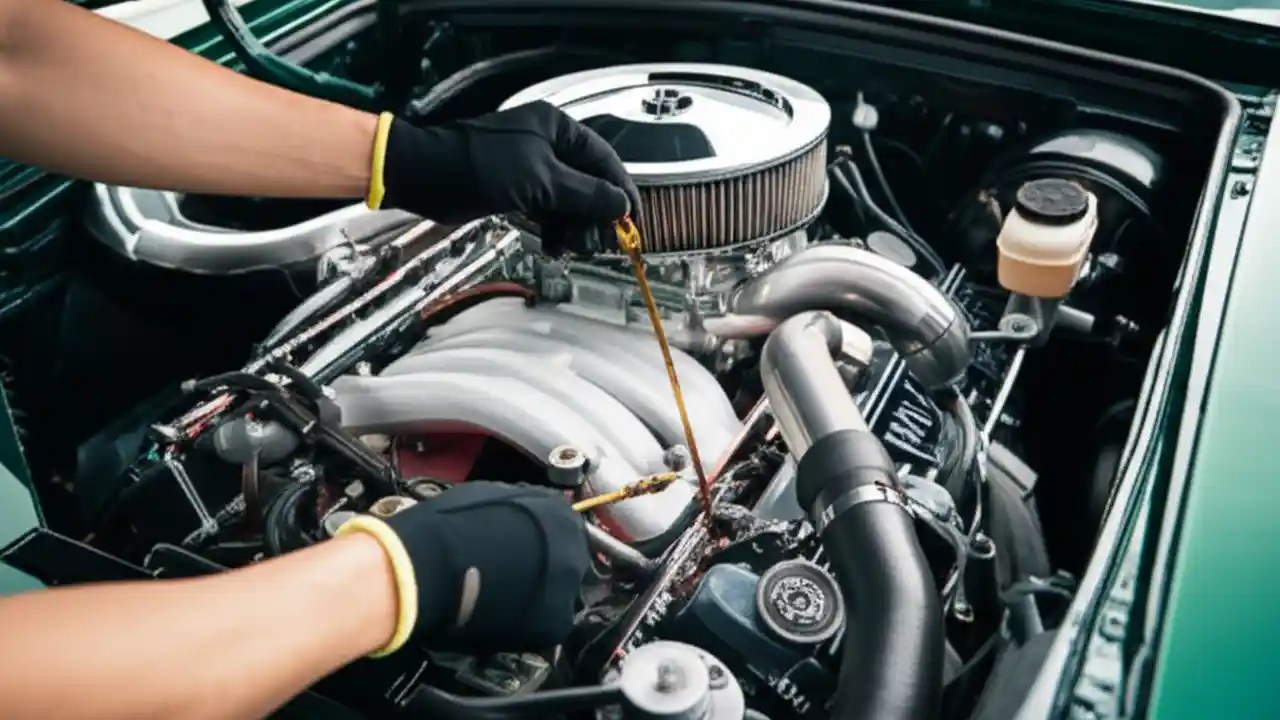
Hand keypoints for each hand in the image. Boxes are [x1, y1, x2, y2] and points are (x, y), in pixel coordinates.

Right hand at [343, 482, 588, 653]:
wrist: (425, 567)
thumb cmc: (446, 527)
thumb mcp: (489, 498)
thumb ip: (516, 511)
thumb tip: (516, 521)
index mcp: (559, 513)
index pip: (564, 532)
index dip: (541, 545)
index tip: (524, 554)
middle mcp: (572, 548)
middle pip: (567, 564)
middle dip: (543, 571)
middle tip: (511, 579)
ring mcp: (567, 588)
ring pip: (559, 597)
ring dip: (537, 599)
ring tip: (502, 602)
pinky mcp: (553, 624)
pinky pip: (546, 626)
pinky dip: (526, 626)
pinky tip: (499, 620)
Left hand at [378, 102, 640, 250]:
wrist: (424, 176)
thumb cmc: (477, 167)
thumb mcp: (539, 182)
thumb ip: (584, 194)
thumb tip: (620, 206)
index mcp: (557, 128)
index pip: (604, 159)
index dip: (620, 190)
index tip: (633, 220)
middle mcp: (548, 144)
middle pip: (588, 182)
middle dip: (594, 214)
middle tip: (599, 241)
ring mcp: (532, 167)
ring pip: (568, 200)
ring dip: (574, 226)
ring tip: (573, 248)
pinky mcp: (517, 188)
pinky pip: (548, 209)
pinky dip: (554, 229)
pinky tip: (555, 247)